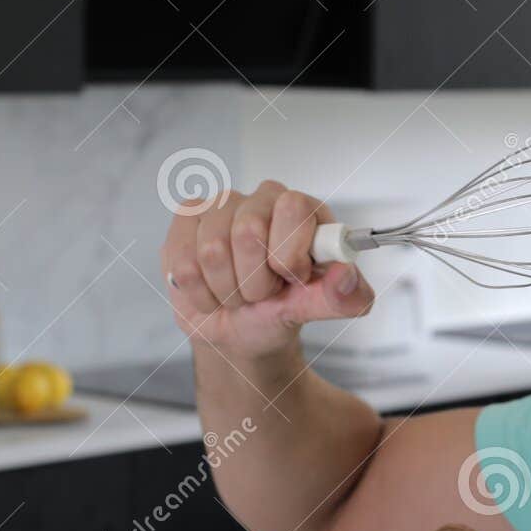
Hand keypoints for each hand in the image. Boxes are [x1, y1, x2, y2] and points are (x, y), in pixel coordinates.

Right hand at [161, 181, 374, 359]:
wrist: (239, 331)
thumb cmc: (279, 312)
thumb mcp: (316, 310)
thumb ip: (343, 297)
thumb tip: (346, 275)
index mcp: (307, 211)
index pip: (294, 209)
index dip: (288, 256)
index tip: (292, 279)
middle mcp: (266, 198)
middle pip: (248, 232)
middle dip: (255, 282)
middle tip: (262, 292)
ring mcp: (224, 204)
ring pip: (212, 249)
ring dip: (227, 290)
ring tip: (238, 293)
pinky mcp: (189, 217)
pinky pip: (184, 260)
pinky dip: (199, 291)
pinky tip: (211, 290)